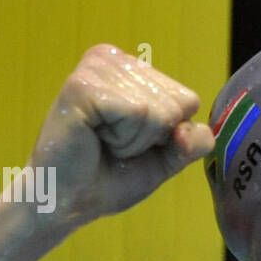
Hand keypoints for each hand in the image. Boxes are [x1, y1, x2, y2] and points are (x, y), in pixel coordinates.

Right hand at [25, 44, 214, 230]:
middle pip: (176, 104)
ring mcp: (97, 68)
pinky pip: (136, 113)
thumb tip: (192, 128)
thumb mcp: (165, 160)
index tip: (131, 142)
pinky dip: (122, 139)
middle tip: (113, 145)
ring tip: (102, 141)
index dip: (167, 135)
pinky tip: (94, 137)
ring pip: (157, 109)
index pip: (188, 100)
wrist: (68, 202)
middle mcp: (113, 59)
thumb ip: (192, 143)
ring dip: (133, 140)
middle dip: (151, 138)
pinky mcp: (83, 85)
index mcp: (132, 69)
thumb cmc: (110, 177)